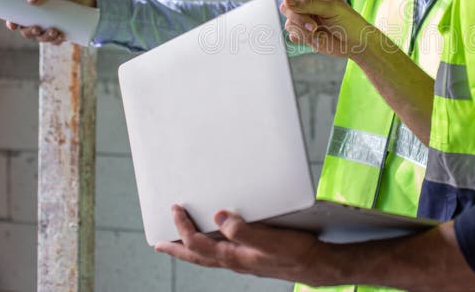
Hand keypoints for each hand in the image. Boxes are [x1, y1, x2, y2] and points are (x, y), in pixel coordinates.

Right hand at [5, 0, 95, 44]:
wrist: (91, 4)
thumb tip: (31, 2)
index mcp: (35, 11)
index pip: (18, 20)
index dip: (12, 24)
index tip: (13, 25)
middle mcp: (40, 22)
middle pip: (27, 32)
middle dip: (29, 33)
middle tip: (36, 28)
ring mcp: (50, 29)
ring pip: (41, 39)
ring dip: (44, 38)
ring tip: (54, 31)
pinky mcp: (61, 35)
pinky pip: (54, 42)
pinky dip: (56, 41)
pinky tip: (60, 37)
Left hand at [155, 205, 333, 285]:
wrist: (315, 265)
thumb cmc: (295, 252)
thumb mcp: (269, 239)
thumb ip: (243, 230)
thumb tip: (218, 218)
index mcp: (233, 256)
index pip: (198, 244)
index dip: (183, 228)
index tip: (176, 210)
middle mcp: (234, 261)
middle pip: (196, 257)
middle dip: (176, 248)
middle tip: (159, 243)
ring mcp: (242, 262)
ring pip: (207, 258)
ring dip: (190, 251)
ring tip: (178, 245)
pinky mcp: (251, 258)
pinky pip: (221, 255)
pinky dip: (209, 249)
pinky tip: (214, 243)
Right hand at [249, 0, 376, 58]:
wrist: (354, 43)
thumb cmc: (348, 20)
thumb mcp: (331, 7)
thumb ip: (308, 4)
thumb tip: (286, 2)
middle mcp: (303, 0)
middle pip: (285, 5)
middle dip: (298, 16)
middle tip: (315, 24)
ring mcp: (302, 16)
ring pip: (288, 20)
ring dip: (302, 27)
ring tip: (318, 29)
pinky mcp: (301, 31)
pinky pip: (291, 32)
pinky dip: (302, 36)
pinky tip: (315, 36)